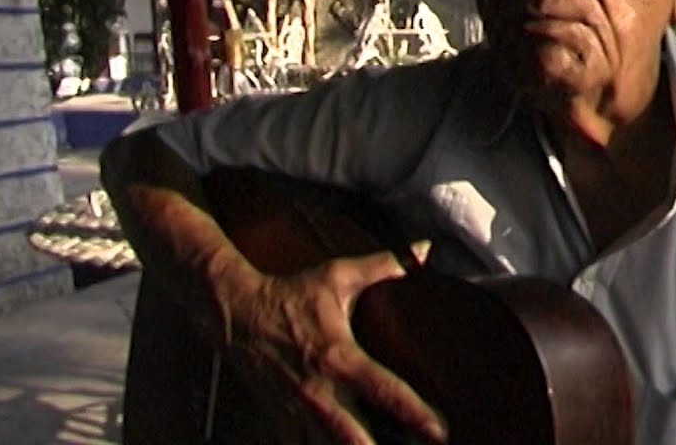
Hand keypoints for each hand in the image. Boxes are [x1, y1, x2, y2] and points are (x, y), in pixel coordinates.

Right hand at [226, 244, 446, 444]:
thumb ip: (384, 265)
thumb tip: (425, 249)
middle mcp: (320, 392)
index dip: (416, 416)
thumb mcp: (338, 275)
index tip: (440, 432)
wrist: (235, 311)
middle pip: (355, 440)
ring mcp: (297, 411)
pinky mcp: (280, 420)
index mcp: (340, 357)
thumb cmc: (291, 293)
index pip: (385, 393)